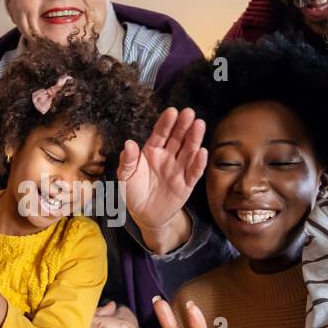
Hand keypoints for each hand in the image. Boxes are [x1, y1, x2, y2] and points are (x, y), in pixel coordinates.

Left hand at [118, 107, 207, 253]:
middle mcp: (167, 157)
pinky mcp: (186, 184)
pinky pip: (193, 172)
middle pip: (177, 139)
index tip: (171, 112)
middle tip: (189, 113)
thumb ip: (127, 161)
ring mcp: (178, 169)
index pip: (160, 134)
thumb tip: (129, 144)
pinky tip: (202, 152)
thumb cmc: (133, 192)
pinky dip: (198, 163)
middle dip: (183, 126)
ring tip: (199, 125)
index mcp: (152, 151)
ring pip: (188, 151)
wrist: (144, 215)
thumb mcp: (125, 177)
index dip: (166, 123)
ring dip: (194, 139)